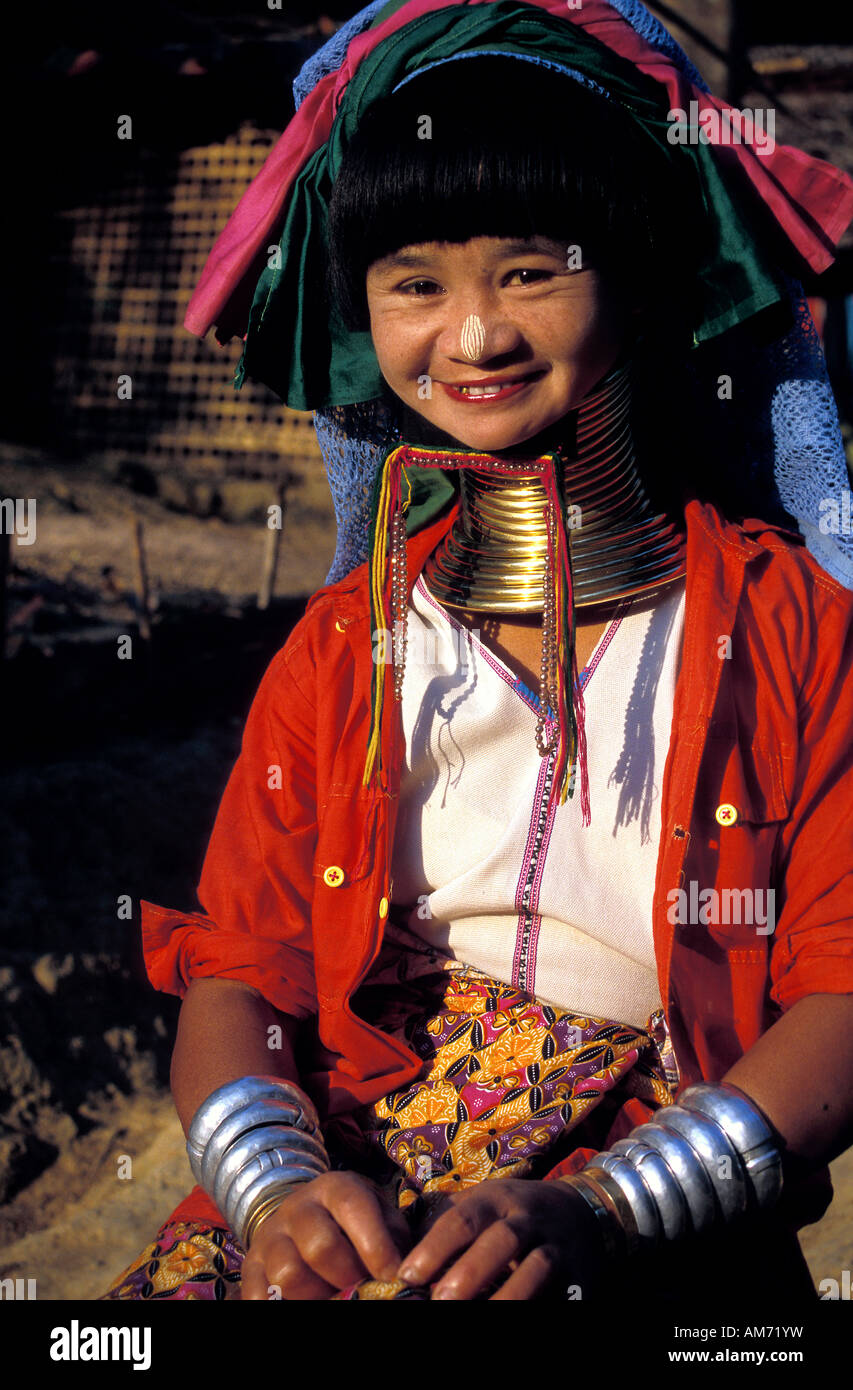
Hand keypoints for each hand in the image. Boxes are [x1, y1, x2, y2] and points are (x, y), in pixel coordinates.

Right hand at [239, 1171, 410, 1299]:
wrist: (304, 1219)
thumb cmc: (356, 1225)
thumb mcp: (379, 1219)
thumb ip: (394, 1242)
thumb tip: (404, 1277)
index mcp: (334, 1187)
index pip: (352, 1206)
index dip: (375, 1245)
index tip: (393, 1275)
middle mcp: (297, 1207)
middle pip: (319, 1246)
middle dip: (347, 1276)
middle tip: (362, 1290)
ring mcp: (270, 1238)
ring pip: (287, 1275)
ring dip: (317, 1296)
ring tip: (335, 1298)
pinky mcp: (251, 1268)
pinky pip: (259, 1296)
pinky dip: (282, 1306)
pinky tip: (309, 1303)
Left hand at [395, 1178, 605, 1300]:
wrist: (583, 1211)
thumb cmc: (512, 1213)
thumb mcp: (482, 1204)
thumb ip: (445, 1225)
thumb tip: (395, 1253)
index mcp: (496, 1199)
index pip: (462, 1219)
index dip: (434, 1247)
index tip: (407, 1276)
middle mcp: (527, 1219)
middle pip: (500, 1241)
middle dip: (470, 1273)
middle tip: (440, 1303)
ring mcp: (556, 1246)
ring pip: (535, 1270)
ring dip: (507, 1298)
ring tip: (479, 1320)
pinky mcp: (579, 1276)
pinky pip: (561, 1294)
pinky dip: (539, 1306)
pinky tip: (516, 1318)